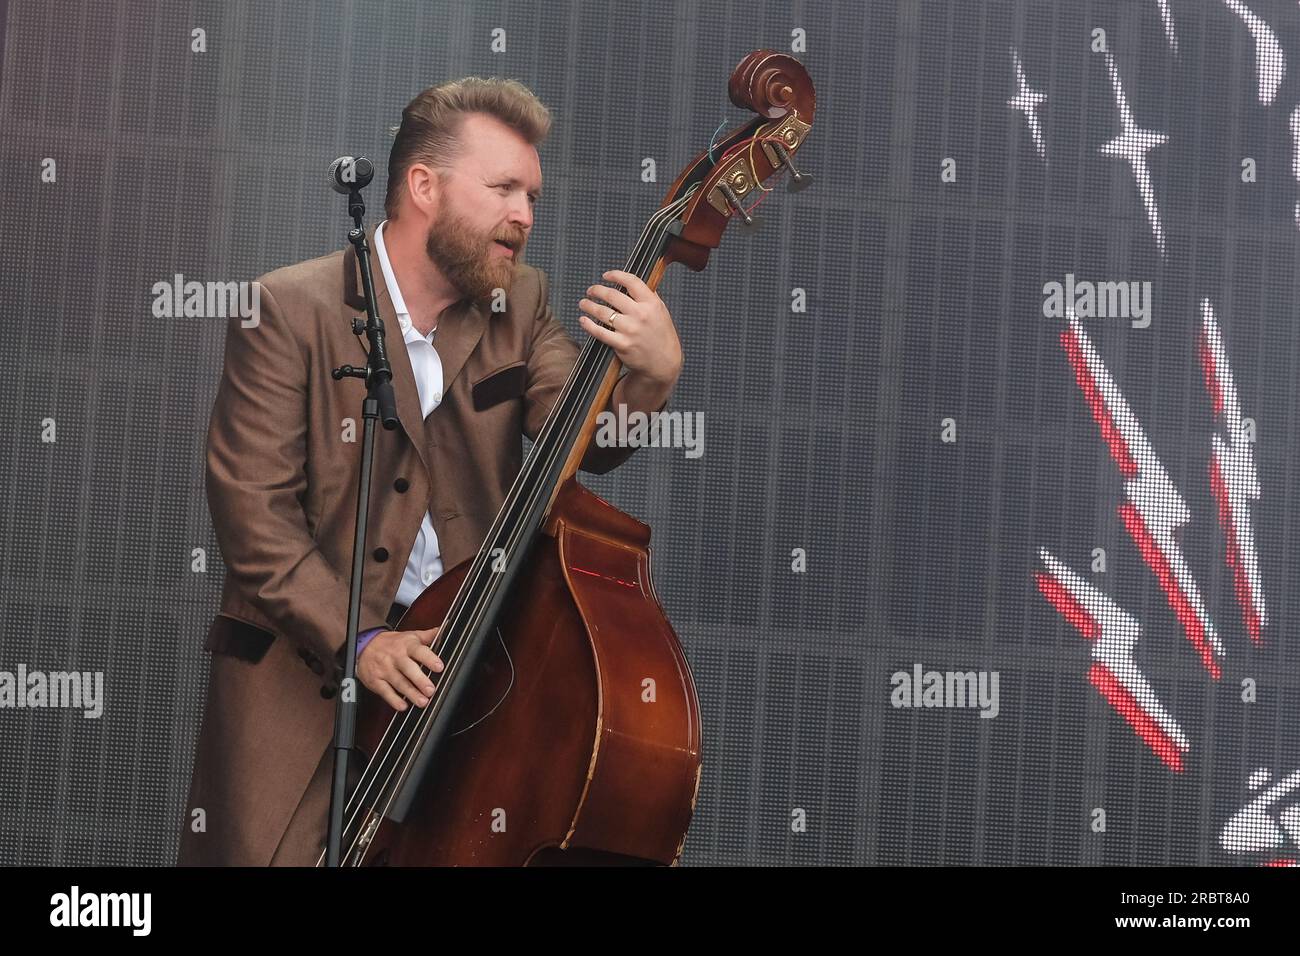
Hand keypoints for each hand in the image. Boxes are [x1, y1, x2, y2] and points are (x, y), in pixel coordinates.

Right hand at [357, 626, 443, 711]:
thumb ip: (428, 636)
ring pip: (399, 683)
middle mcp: (396, 657)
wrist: (365, 645)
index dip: (429, 659)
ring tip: (422, 702)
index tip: (439, 667)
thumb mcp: (410, 636)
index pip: (419, 651)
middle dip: (420, 680)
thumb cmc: (392, 643)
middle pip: (408, 669)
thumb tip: (444, 630)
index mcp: (407, 645)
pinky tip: (402, 706)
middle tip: (430, 690)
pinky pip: (385, 692)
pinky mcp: (376, 681)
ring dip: (411, 694)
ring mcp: (385, 669)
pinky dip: (394, 700)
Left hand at [578, 269, 682, 388]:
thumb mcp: (661, 312)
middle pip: (612, 295)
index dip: (616, 275)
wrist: (664, 362)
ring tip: (584, 303)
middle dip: (597, 290)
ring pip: (603, 312)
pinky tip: (583, 320)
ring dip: (589, 305)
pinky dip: (588, 325)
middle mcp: (641, 315)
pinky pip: (600, 332)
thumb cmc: (662, 336)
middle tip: (591, 290)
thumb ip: (649, 297)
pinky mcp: (622, 344)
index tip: (606, 276)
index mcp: (651, 304)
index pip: (631, 282)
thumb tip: (633, 283)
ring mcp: (631, 330)